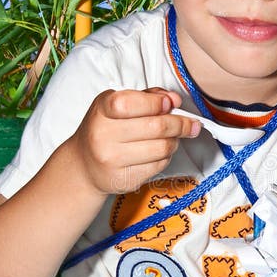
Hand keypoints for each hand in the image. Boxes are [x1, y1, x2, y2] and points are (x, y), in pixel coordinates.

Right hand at [71, 88, 200, 196]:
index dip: (156, 103)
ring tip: (174, 137)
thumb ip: (145, 97)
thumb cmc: (105, 129)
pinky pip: (159, 165)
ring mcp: (113, 160)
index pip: (131, 103)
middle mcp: (103, 136)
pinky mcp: (125, 179)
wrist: (84, 165)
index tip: (171, 104)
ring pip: (162, 148)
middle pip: (155, 127)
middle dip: (180, 124)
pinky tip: (161, 151)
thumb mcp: (116, 104)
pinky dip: (167, 156)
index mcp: (102, 110)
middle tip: (191, 123)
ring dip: (175, 141)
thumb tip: (174, 100)